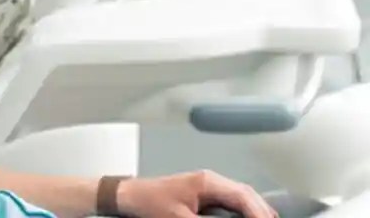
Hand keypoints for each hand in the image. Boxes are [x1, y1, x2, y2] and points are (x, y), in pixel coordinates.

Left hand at [117, 171, 276, 217]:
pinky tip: (249, 217)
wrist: (130, 195)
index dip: (259, 212)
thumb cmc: (150, 203)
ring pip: (241, 195)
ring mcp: (208, 184)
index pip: (243, 196)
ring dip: (256, 209)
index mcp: (207, 182)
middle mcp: (211, 179)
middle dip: (263, 211)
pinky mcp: (204, 191)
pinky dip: (244, 209)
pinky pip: (231, 199)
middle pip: (247, 193)